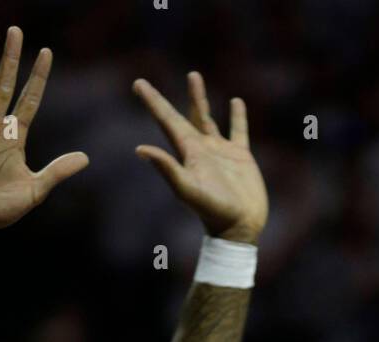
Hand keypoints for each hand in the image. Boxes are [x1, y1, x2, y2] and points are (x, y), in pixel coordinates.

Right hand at [0, 27, 87, 242]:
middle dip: (10, 59)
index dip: (38, 77)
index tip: (47, 53)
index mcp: (15, 138)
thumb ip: (57, 171)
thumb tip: (86, 158)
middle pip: (4, 86)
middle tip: (15, 31)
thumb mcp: (35, 190)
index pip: (29, 100)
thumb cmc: (0, 209)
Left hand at [133, 72, 267, 243]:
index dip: (153, 102)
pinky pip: (238, 131)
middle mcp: (201, 149)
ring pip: (207, 119)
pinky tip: (236, 102)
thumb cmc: (213, 211)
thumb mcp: (188, 189)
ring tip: (193, 76)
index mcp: (187, 152)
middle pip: (183, 116)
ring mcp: (220, 152)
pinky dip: (237, 116)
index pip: (167, 121)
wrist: (239, 228)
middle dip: (170, 98)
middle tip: (155, 81)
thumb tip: (140, 149)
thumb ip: (167, 168)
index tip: (138, 83)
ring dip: (200, 99)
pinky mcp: (241, 157)